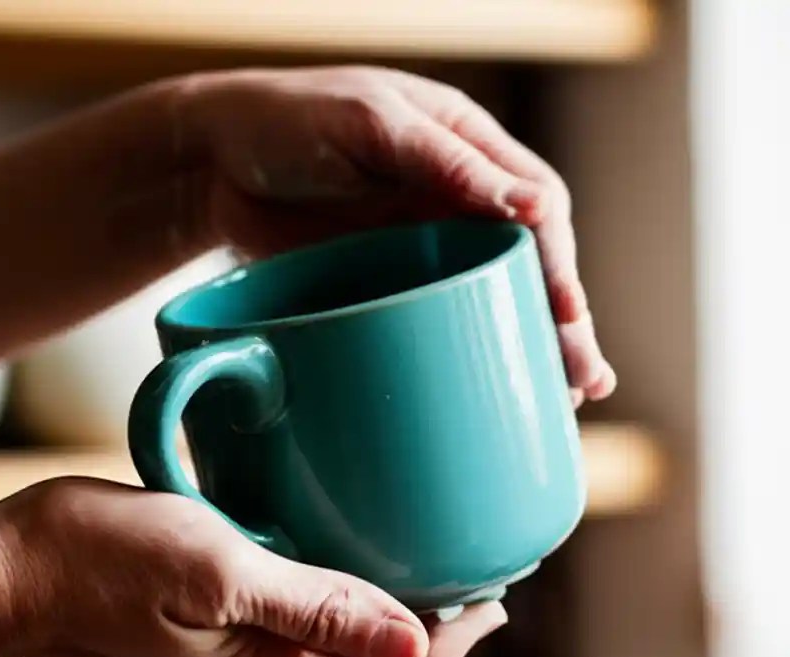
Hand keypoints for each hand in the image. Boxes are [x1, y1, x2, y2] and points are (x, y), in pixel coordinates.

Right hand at [0, 477, 505, 656]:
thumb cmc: (94, 564)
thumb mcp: (218, 570)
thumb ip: (313, 610)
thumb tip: (411, 645)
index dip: (445, 650)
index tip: (492, 607)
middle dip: (418, 642)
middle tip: (462, 593)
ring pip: (313, 656)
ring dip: (367, 624)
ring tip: (402, 578)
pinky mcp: (177, 635)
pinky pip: (269, 633)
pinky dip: (313, 608)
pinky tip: (310, 566)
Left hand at [170, 66, 615, 405]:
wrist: (205, 163)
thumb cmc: (286, 119)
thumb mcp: (370, 125)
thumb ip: (447, 163)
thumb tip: (535, 211)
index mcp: (468, 147)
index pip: (536, 206)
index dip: (557, 260)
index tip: (565, 312)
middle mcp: (459, 201)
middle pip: (529, 265)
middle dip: (563, 323)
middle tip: (585, 379)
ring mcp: (425, 250)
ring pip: (495, 302)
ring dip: (532, 351)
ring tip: (566, 404)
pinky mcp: (390, 290)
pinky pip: (442, 326)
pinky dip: (471, 361)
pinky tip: (496, 397)